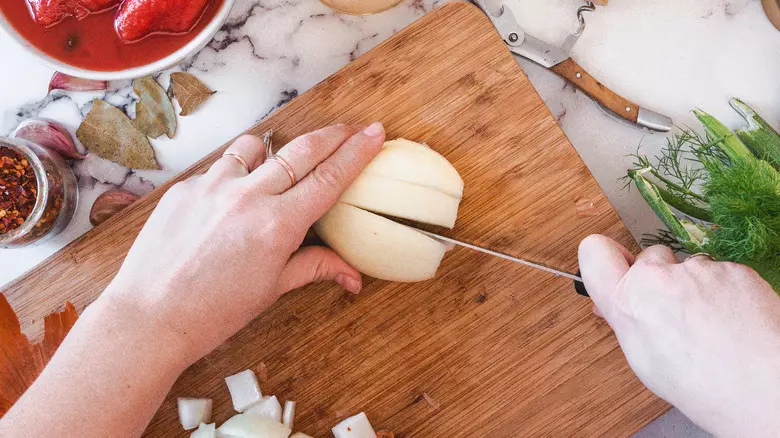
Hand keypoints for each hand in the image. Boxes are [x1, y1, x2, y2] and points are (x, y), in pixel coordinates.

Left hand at [101, 123, 385, 364]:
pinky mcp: (185, 187)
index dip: (357, 152)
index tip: (374, 134)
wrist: (150, 316)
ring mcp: (213, 186)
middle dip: (332, 134)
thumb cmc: (213, 311)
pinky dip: (233, 175)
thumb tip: (352, 275)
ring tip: (276, 166)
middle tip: (350, 127)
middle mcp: (248, 197)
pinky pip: (219, 167)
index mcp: (277, 225)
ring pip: (256, 146)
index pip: (329, 178)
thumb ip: (314, 267)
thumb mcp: (272, 289)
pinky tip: (228, 201)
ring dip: (274, 150)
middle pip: (302, 150)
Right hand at [578, 235, 779, 436]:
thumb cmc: (700, 383)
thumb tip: (616, 304)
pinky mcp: (733, 269)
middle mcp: (658, 277)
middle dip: (658, 276)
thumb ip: (627, 318)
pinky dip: (725, 291)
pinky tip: (732, 320)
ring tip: (710, 324)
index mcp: (627, 300)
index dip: (605, 257)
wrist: (760, 387)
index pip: (594, 251)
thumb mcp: (642, 357)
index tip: (617, 266)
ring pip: (689, 267)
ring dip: (695, 286)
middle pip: (649, 258)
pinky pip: (722, 273)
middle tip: (672, 310)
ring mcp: (698, 269)